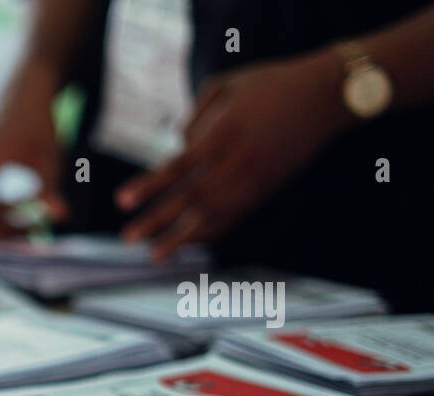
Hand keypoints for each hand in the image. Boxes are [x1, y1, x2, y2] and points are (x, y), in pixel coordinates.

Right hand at [0, 63, 69, 238]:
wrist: (28, 90)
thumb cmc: (39, 123)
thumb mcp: (49, 160)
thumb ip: (50, 192)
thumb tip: (63, 218)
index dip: (3, 237)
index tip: (29, 241)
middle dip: (5, 232)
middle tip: (35, 237)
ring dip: (6, 220)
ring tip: (37, 221)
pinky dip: (3, 206)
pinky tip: (29, 202)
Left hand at [117, 50, 351, 259]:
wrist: (327, 96)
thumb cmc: (272, 85)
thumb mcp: (229, 85)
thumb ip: (197, 115)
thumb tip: (177, 144)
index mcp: (225, 133)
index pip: (178, 167)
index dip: (149, 186)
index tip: (122, 202)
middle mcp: (239, 161)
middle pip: (191, 198)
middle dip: (157, 221)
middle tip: (128, 239)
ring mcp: (255, 179)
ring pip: (214, 215)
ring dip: (182, 238)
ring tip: (155, 255)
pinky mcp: (267, 189)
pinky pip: (234, 216)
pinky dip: (210, 232)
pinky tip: (189, 243)